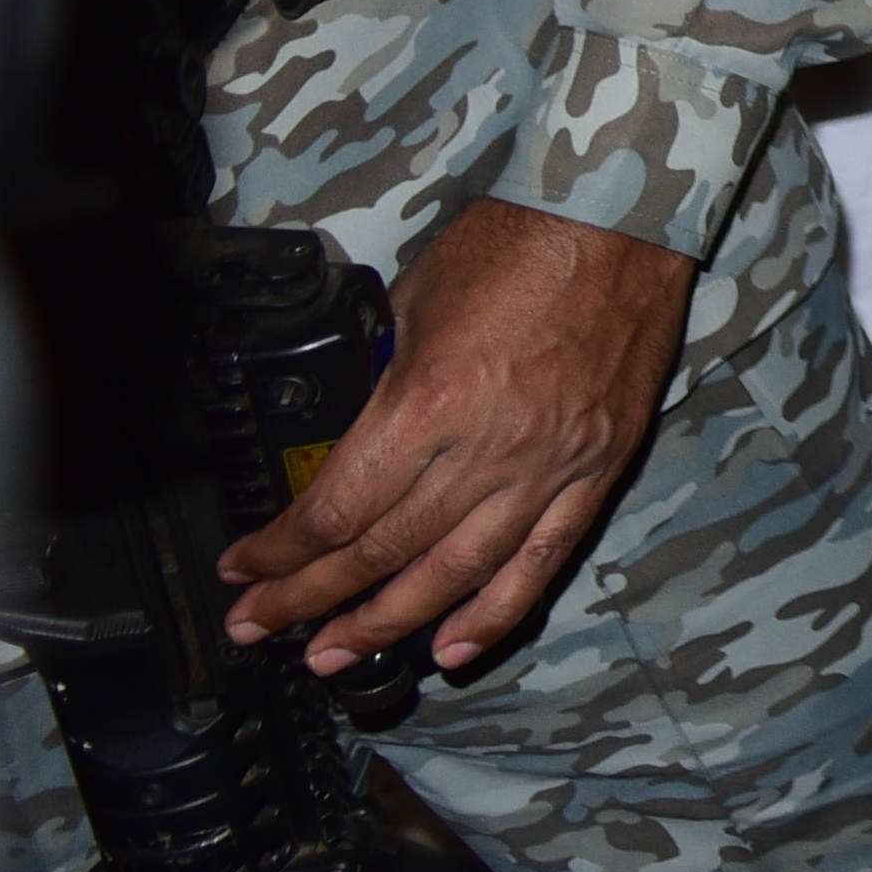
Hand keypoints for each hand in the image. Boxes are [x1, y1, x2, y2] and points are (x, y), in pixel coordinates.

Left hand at [219, 197, 693, 675]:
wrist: (624, 217)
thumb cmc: (518, 243)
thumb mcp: (417, 303)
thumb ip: (386, 384)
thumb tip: (357, 439)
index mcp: (430, 401)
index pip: (337, 508)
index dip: (281, 552)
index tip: (246, 568)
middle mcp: (489, 448)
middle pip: (383, 551)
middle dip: (310, 598)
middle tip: (263, 626)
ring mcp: (549, 466)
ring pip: (455, 573)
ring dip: (387, 623)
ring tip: (336, 654)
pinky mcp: (598, 468)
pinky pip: (542, 560)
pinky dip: (495, 613)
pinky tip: (451, 648)